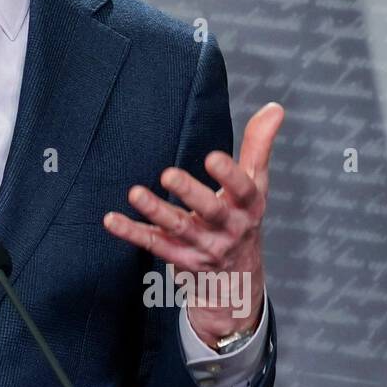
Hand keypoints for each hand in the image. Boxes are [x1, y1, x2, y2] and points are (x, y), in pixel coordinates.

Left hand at [103, 102, 283, 348]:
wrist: (237, 280)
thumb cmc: (242, 218)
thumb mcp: (256, 184)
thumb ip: (258, 146)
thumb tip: (275, 107)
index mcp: (248, 206)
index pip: (244, 191)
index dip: (230, 176)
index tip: (212, 157)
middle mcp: (229, 229)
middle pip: (211, 212)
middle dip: (191, 194)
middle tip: (168, 174)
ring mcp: (204, 247)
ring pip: (179, 230)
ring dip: (156, 211)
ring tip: (135, 194)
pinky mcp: (180, 259)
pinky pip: (154, 245)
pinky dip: (132, 233)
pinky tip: (112, 220)